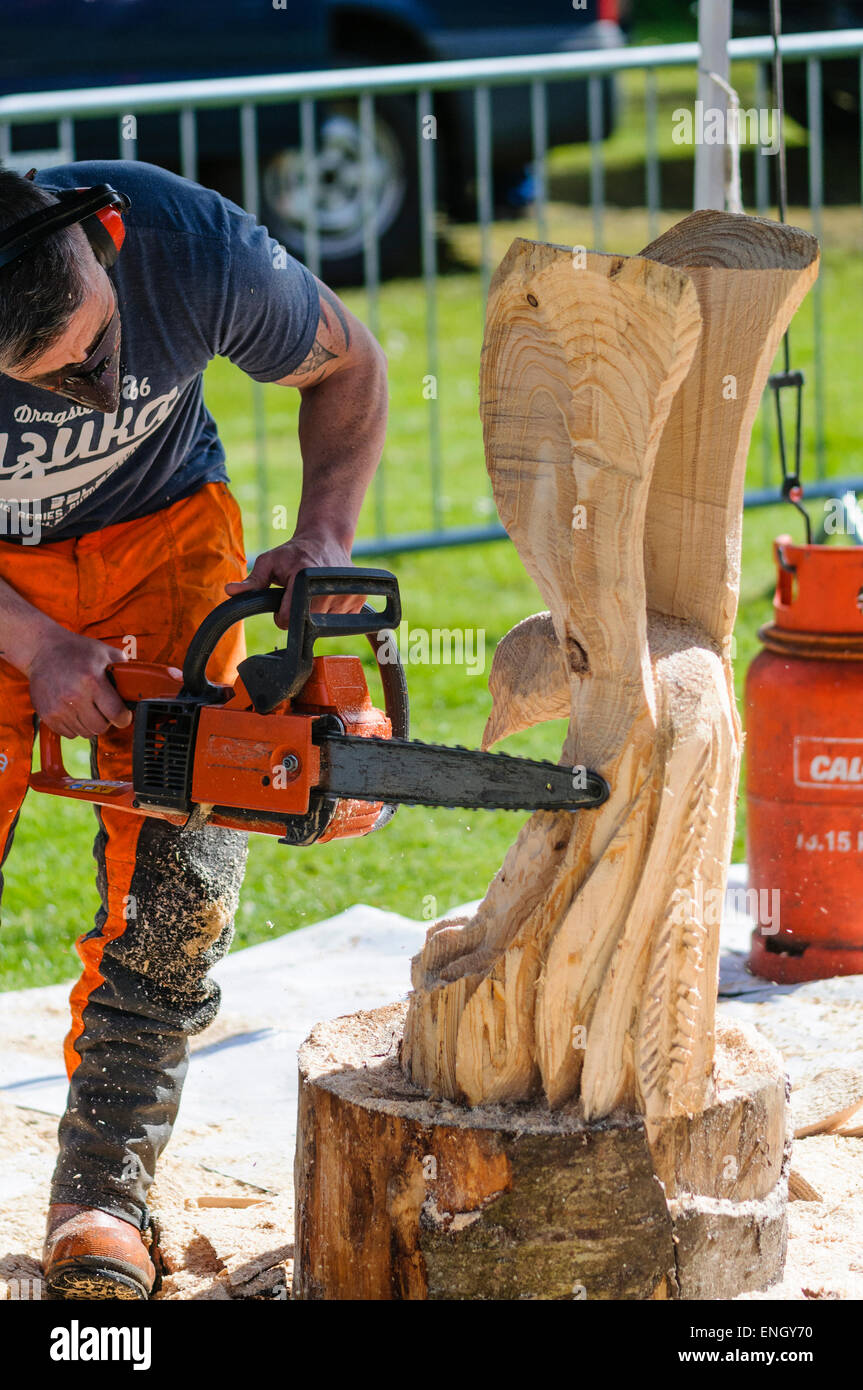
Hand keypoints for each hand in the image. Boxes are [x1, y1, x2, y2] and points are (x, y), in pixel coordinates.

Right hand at [27, 631, 131, 738]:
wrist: (42, 650)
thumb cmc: (77, 650)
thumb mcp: (105, 652)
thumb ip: (125, 668)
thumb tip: (141, 685)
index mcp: (92, 680)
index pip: (116, 714)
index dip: (124, 718)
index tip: (123, 715)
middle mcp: (74, 696)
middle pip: (101, 728)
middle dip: (107, 720)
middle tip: (103, 708)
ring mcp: (59, 707)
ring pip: (85, 733)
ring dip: (90, 724)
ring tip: (87, 707)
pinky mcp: (47, 714)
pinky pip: (69, 734)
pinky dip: (75, 726)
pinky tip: (74, 710)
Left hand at [225, 534, 364, 628]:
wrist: (326, 540)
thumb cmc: (294, 553)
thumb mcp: (269, 561)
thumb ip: (252, 581)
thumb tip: (230, 591)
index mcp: (304, 574)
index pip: (290, 618)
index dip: (282, 617)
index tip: (283, 605)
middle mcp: (329, 584)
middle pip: (308, 625)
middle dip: (299, 618)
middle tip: (298, 598)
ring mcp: (347, 593)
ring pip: (326, 628)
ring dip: (316, 618)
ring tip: (313, 596)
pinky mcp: (359, 600)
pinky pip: (341, 625)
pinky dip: (331, 617)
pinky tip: (328, 599)